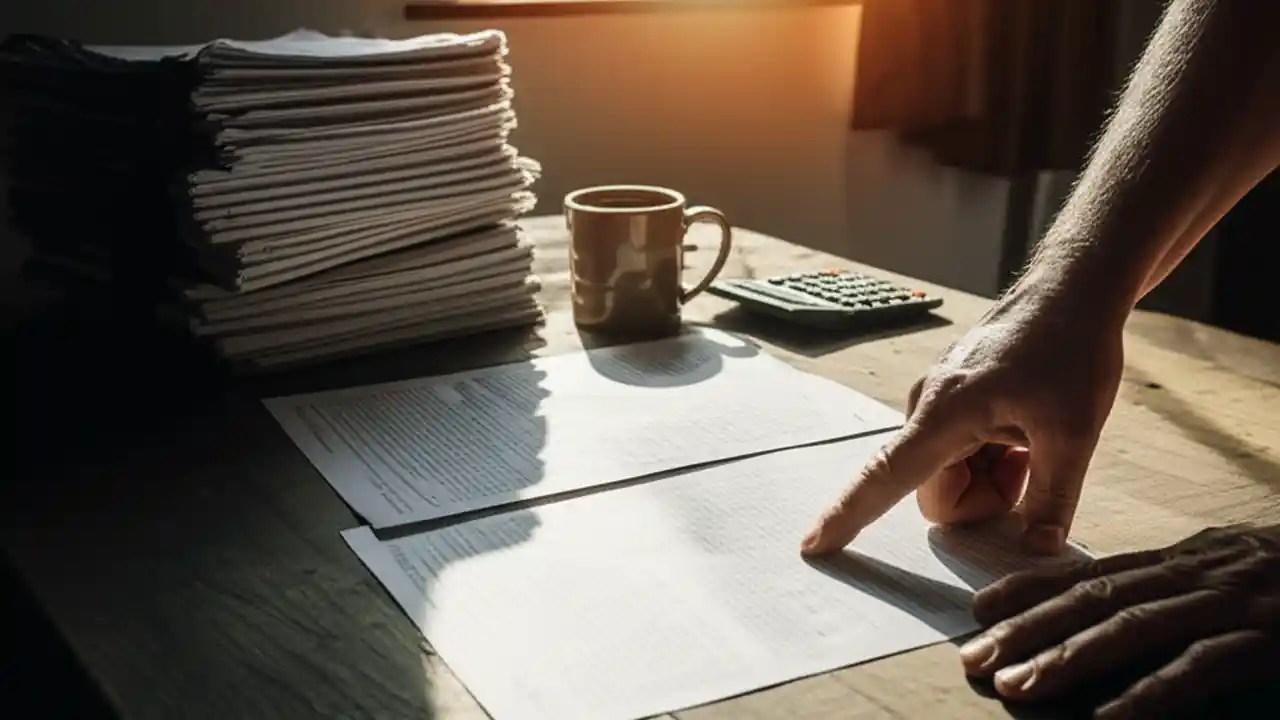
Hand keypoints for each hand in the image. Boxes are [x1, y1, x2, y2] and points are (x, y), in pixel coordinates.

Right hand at [801, 278, 1126, 555]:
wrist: (1072, 291)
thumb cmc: (1070, 349)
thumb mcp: (1074, 432)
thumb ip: (1052, 499)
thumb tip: (1039, 550)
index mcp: (944, 414)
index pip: (885, 476)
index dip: (848, 516)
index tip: (812, 547)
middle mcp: (928, 409)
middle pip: (934, 492)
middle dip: (982, 498)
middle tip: (1030, 463)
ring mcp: (939, 403)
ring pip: (952, 475)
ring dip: (992, 476)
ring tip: (1032, 439)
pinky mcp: (954, 399)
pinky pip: (961, 451)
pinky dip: (993, 455)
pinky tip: (1025, 428)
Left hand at [959, 524, 1279, 717]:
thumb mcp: (1230, 572)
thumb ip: (1175, 586)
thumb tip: (1113, 604)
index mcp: (1185, 561)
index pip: (1092, 570)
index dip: (1031, 589)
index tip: (979, 610)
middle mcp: (1196, 576)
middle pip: (1094, 599)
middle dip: (1028, 630)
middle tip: (973, 659)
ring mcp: (1231, 607)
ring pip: (1132, 630)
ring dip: (1068, 660)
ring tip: (1016, 688)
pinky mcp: (1266, 643)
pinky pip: (1199, 671)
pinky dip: (1150, 697)